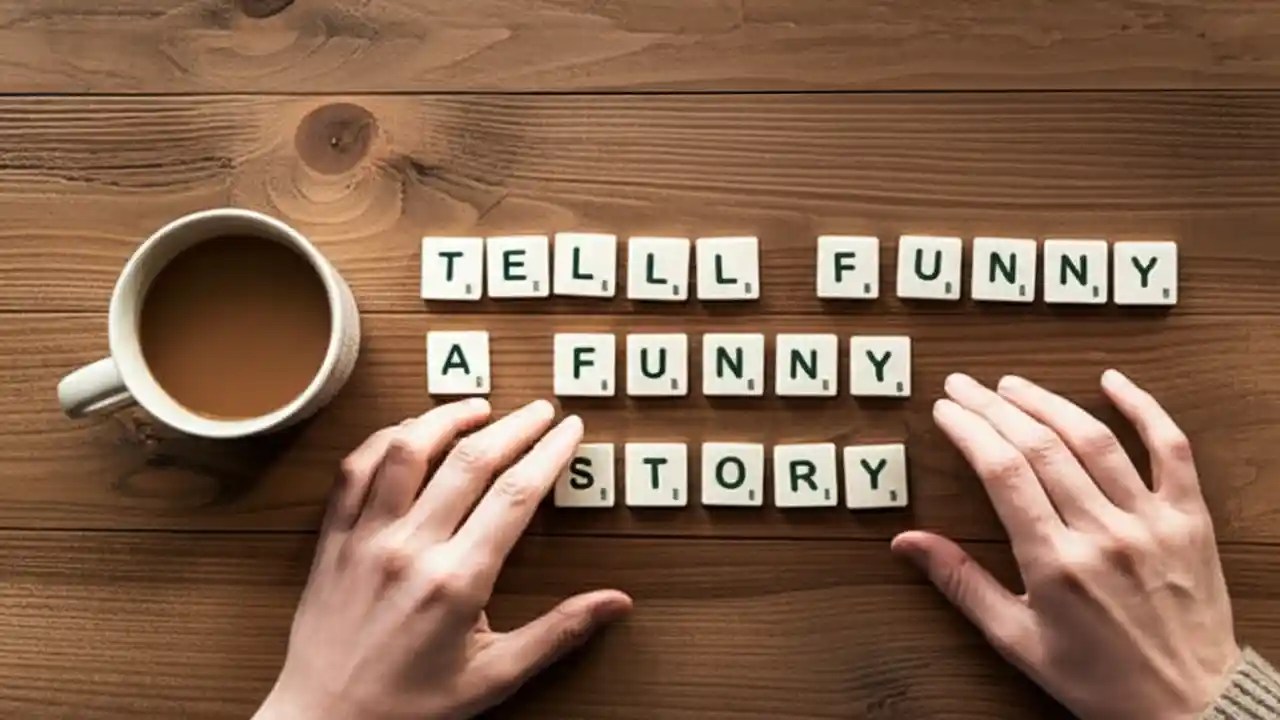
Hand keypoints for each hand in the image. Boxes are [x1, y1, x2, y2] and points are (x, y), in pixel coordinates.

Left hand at [255, 399, 631, 719]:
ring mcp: (366, 538)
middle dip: (514, 426)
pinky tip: (408, 432)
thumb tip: (616, 603)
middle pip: (470, 461)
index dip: (548, 453)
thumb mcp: (494, 676)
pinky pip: (353, 470)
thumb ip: (557, 633)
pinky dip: (383, 440)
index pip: (515, 495)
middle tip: (540, 410)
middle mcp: (410, 549)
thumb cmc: (409, 706)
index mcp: (457, 581)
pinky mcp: (333, 538)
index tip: (569, 430)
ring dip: (446, 418)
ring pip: (406, 450)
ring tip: (478, 408)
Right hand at [894, 370, 1238, 719]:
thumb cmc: (1102, 681)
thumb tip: (907, 542)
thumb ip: (961, 583)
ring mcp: (1151, 521)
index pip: (1002, 471)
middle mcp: (1103, 533)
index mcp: (1055, 563)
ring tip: (1013, 384)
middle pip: (1040, 445)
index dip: (969, 430)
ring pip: (1094, 439)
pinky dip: (1144, 408)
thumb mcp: (1017, 640)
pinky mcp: (1190, 519)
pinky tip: (1112, 382)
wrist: (1192, 708)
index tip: (946, 410)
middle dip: (993, 406)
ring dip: (1048, 401)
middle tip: (964, 385)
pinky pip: (1171, 448)